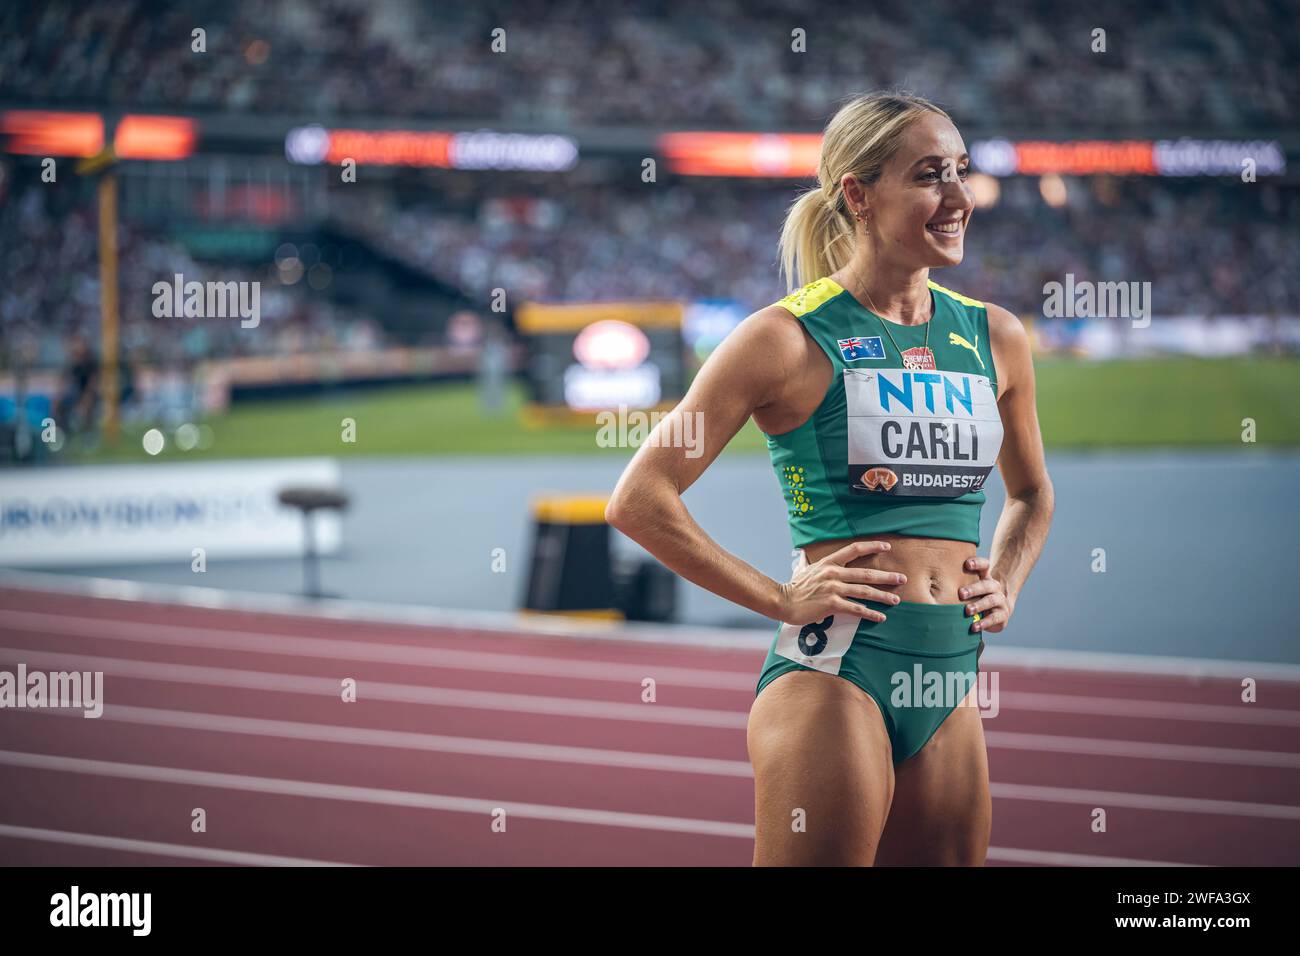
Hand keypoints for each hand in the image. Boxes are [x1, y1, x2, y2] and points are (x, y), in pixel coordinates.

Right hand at [777, 540, 906, 625]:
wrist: (783, 601)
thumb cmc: (794, 587)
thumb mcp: (804, 569)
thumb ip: (808, 562)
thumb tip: (803, 556)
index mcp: (829, 562)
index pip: (854, 549)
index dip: (872, 546)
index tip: (887, 546)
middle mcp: (834, 573)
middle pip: (866, 573)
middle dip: (887, 576)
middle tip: (902, 579)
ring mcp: (834, 588)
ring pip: (864, 591)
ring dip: (883, 596)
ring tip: (896, 600)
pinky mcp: (832, 604)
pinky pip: (856, 609)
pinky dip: (870, 613)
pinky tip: (880, 617)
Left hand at [959, 556, 1011, 633]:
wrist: (999, 611)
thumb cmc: (977, 597)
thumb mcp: (969, 589)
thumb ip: (957, 584)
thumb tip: (930, 583)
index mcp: (985, 578)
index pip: (985, 566)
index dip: (978, 563)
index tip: (967, 564)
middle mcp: (994, 587)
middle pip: (987, 585)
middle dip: (974, 589)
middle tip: (961, 593)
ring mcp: (1000, 600)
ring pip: (991, 601)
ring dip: (978, 605)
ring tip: (968, 611)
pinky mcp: (1003, 614)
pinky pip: (994, 618)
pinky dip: (984, 623)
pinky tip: (974, 627)